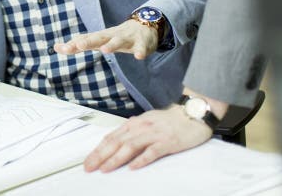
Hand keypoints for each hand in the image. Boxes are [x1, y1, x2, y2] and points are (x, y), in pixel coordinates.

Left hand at [54, 20, 157, 59]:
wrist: (145, 24)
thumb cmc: (117, 35)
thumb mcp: (99, 40)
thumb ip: (80, 43)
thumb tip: (56, 47)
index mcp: (101, 36)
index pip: (84, 39)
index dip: (72, 44)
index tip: (59, 48)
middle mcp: (112, 35)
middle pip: (99, 37)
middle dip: (89, 41)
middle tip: (79, 45)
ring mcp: (127, 38)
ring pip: (119, 41)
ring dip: (112, 45)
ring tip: (105, 50)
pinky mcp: (142, 42)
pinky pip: (141, 47)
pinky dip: (140, 51)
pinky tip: (138, 56)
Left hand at [83, 105, 212, 171]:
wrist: (193, 113)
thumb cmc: (169, 120)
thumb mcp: (147, 122)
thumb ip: (132, 131)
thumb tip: (117, 141)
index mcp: (134, 123)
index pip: (111, 138)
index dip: (98, 150)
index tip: (88, 161)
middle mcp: (141, 127)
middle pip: (116, 142)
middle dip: (101, 156)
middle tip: (89, 167)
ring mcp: (154, 134)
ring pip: (130, 146)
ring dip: (116, 159)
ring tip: (105, 169)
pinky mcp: (168, 141)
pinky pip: (152, 151)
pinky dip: (141, 159)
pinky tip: (133, 167)